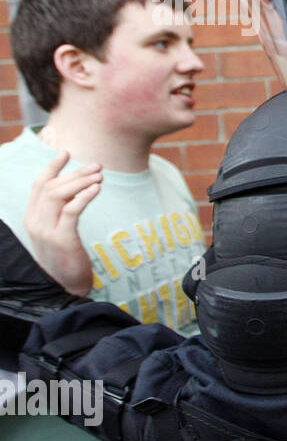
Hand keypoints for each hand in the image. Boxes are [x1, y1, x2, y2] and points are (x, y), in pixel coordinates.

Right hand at [23, 152, 100, 296]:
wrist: (64, 286)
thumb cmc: (65, 258)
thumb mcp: (58, 233)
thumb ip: (60, 214)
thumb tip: (75, 191)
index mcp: (32, 218)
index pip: (38, 186)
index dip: (52, 167)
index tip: (66, 153)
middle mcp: (35, 222)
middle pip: (51, 187)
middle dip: (74, 173)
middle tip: (96, 165)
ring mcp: (46, 231)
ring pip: (58, 196)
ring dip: (81, 182)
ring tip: (99, 175)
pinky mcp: (62, 239)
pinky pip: (71, 211)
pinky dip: (84, 197)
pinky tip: (97, 189)